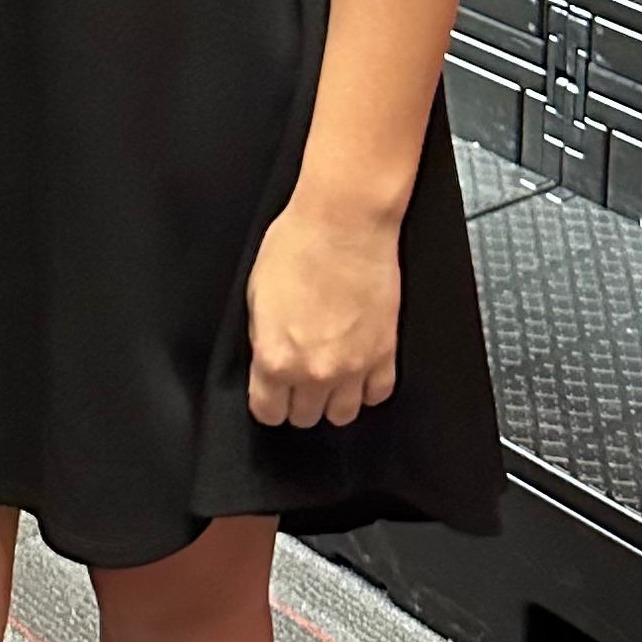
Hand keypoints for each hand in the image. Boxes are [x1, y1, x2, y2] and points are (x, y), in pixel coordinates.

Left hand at [247, 193, 399, 428]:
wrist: (344, 224)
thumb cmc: (297, 247)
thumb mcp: (256, 296)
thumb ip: (263, 340)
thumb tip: (268, 360)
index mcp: (275, 359)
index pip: (268, 412)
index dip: (268, 402)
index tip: (271, 393)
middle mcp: (314, 372)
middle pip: (305, 417)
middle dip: (299, 401)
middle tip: (299, 379)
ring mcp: (354, 367)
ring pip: (343, 415)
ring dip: (333, 399)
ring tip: (330, 378)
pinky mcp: (385, 353)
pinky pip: (378, 394)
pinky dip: (368, 387)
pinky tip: (358, 369)